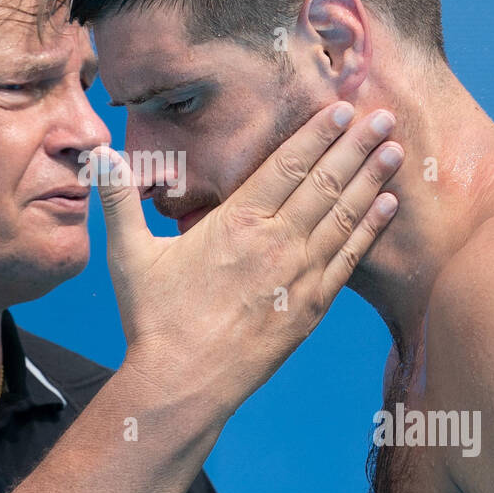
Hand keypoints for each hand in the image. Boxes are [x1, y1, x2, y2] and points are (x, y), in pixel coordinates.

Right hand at [94, 102, 401, 411]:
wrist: (184, 383)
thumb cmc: (154, 320)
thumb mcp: (129, 255)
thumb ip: (119, 200)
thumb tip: (97, 154)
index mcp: (236, 222)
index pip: (287, 165)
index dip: (318, 134)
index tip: (342, 109)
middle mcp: (275, 242)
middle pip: (325, 182)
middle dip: (357, 145)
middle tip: (384, 115)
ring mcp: (299, 275)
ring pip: (344, 215)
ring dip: (372, 179)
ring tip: (396, 150)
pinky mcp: (312, 307)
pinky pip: (349, 259)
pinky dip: (371, 229)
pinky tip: (389, 206)